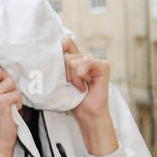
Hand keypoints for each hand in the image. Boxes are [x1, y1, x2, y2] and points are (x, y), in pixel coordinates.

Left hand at [63, 37, 118, 155]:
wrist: (86, 114)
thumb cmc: (73, 100)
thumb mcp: (60, 80)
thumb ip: (57, 64)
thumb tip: (52, 50)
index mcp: (75, 58)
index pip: (65, 42)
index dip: (59, 50)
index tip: (57, 69)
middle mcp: (85, 57)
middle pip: (66, 55)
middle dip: (65, 73)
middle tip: (71, 85)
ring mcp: (95, 61)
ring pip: (73, 61)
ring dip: (73, 77)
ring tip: (79, 88)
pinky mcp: (103, 66)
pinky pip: (86, 62)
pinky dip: (82, 74)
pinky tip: (85, 84)